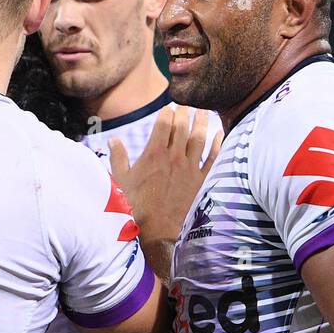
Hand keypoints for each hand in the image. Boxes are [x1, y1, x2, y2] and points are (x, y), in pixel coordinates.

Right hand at [109, 106, 220, 275]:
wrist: (156, 230)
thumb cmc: (134, 206)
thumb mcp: (119, 180)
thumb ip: (118, 157)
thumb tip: (113, 140)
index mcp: (154, 153)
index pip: (163, 124)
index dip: (167, 111)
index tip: (170, 105)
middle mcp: (174, 157)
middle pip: (183, 127)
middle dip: (185, 112)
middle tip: (188, 102)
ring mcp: (189, 168)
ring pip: (199, 138)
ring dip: (202, 122)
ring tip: (204, 110)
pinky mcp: (200, 180)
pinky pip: (212, 158)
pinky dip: (217, 144)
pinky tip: (220, 133)